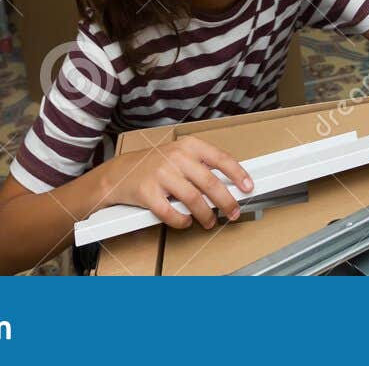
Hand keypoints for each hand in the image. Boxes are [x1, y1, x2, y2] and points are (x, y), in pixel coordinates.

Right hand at [103, 137, 253, 230]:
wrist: (120, 173)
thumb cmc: (155, 164)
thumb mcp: (180, 155)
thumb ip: (201, 166)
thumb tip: (229, 183)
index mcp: (189, 146)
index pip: (220, 158)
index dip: (238, 173)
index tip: (248, 186)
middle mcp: (177, 157)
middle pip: (210, 183)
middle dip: (226, 201)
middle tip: (233, 212)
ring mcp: (161, 174)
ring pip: (193, 200)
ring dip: (205, 215)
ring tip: (209, 222)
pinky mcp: (148, 193)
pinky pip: (171, 213)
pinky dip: (182, 221)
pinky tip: (186, 222)